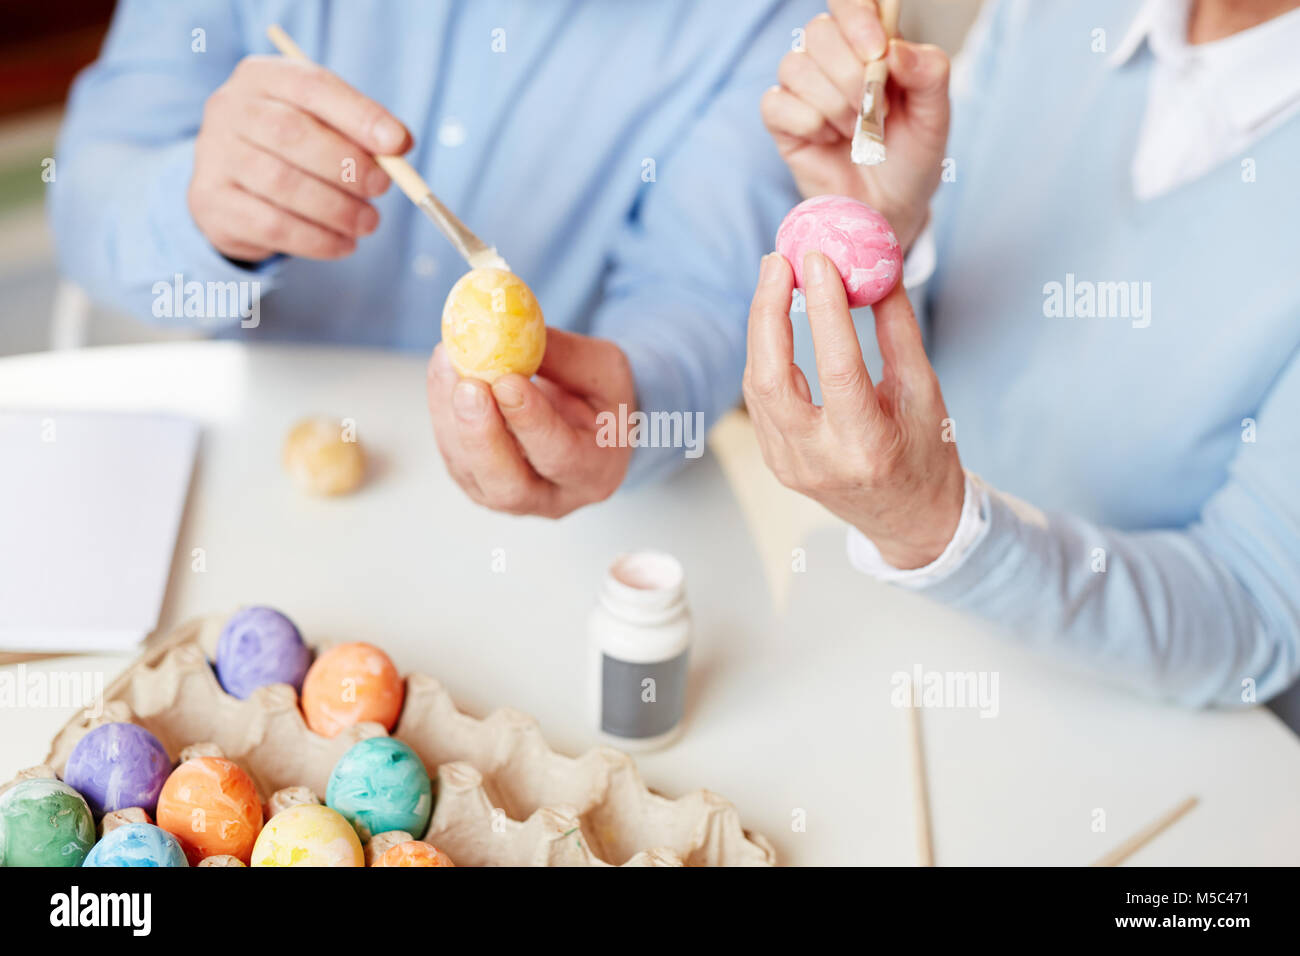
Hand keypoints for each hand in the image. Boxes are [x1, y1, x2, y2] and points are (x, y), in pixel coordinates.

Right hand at [189, 56, 411, 261]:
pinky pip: (272, 226)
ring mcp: (214, 155)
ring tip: (369, 222)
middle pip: (291, 133)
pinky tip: (344, 244)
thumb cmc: (290, 149)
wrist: (232, 187)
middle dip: (348, 165)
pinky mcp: (213, 202)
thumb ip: (358, 130)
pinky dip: (318, 240)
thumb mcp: (321, 125)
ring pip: (283, 183)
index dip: (359, 115)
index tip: (399, 144)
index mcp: (262, 77)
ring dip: (338, 208)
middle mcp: (229, 109)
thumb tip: (401, 145)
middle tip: (382, 187)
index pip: (312, 86)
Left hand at [426, 328, 633, 517]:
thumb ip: (562, 355)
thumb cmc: (599, 396)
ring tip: (449, 362)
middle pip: (509, 488)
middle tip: (468, 388)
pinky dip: (442, 410)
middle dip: (482, 437)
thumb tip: (510, 335)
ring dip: (452, 416)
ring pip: (470, 471)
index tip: (507, 381)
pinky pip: (452, 454)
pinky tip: (445, 369)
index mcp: (595, 472)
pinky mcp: (478, 483)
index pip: (561, 456)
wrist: (586, 420)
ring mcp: (510, 497)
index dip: (531, 421)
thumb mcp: (602, 367)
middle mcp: (552, 497)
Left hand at [743, 251, 963, 568]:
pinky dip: (765, 354)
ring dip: (762, 326)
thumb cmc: (927, 454)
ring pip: (757, 385)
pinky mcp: (776, 462)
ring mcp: (790, 466)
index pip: (837, 369)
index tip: (817, 259)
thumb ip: (898, 331)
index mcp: (867, 447)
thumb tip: (880, 267)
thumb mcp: (925, 393)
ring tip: (777, 276)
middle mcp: (819, 460)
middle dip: (767, 312)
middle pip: (771, 378)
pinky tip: (775, 319)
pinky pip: (759, 399)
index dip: (824, 310)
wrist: (910, 520)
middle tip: (778, 261)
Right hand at [761, 0, 950, 249]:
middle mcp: (832, 59)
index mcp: (871, 44)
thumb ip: (929, 73)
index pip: (850, 2)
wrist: (890, 209)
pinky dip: (807, 124)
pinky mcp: (782, 121)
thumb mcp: (936, 115)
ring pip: (795, 67)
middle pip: (819, 31)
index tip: (877, 53)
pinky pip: (776, 104)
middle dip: (850, 75)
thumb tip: (894, 49)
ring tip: (854, 132)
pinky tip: (827, 140)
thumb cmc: (911, 158)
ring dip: (833, 105)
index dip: (857, 18)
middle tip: (874, 112)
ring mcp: (803, 89)